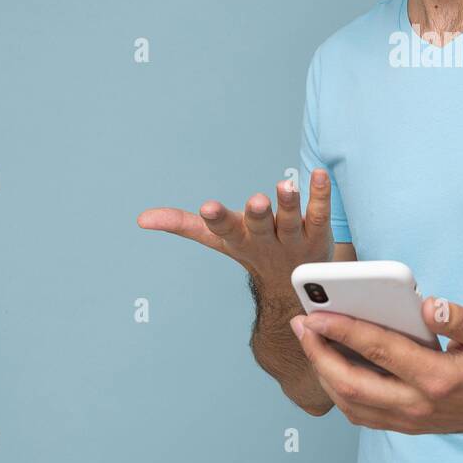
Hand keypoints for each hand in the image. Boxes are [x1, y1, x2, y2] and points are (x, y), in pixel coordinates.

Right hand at [137, 170, 334, 282]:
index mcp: (239, 240)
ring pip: (292, 220)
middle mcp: (266, 240)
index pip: (224, 230)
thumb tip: (141, 218)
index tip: (208, 207)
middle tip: (257, 201)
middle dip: (257, 214)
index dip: (216, 219)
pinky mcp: (318, 233)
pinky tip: (321, 175)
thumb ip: (183, 225)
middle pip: (260, 226)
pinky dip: (321, 194)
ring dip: (290, 203)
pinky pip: (320, 213)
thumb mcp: (219, 240)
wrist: (293, 287)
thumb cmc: (253, 252)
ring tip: (286, 186)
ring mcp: (294, 238)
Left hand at [292, 296, 462, 436]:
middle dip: (319, 353)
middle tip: (301, 326)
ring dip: (324, 374)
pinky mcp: (408, 425)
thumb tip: (427, 305)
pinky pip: (362, 414)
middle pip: (352, 384)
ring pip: (351, 404)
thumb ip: (460, 318)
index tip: (316, 313)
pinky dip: (340, 392)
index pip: (379, 350)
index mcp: (438, 378)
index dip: (343, 329)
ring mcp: (411, 420)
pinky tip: (334, 367)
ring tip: (311, 343)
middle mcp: (419, 405)